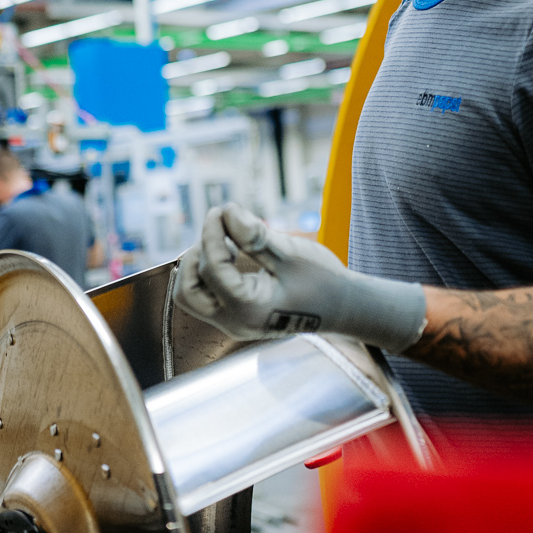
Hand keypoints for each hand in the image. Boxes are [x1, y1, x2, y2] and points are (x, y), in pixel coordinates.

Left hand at [174, 204, 425, 352]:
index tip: (222, 210)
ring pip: (191, 296)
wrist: (345, 308)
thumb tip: (227, 212)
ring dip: (198, 265)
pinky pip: (207, 295)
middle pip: (187, 290)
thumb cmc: (323, 282)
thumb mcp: (291, 254)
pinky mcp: (236, 316)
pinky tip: (230, 253)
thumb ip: (255, 236)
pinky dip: (209, 273)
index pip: (211, 268)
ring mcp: (233, 322)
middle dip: (196, 255)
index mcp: (247, 309)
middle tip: (219, 231)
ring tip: (222, 242)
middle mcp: (234, 322)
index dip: (211, 233)